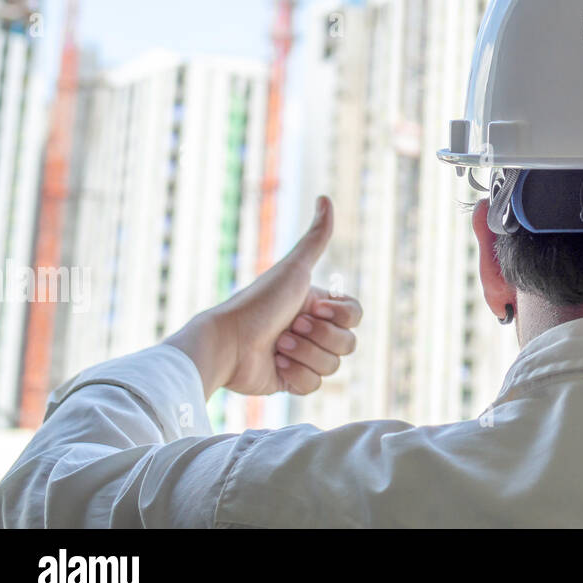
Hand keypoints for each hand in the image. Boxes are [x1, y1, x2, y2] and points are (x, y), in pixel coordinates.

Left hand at [166, 196, 362, 397]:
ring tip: (279, 345)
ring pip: (333, 366)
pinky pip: (315, 385)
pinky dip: (297, 374)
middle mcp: (313, 330)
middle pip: (349, 343)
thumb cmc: (258, 302)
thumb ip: (316, 237)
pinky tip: (277, 363)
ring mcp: (303, 357)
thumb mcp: (293, 268)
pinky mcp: (291, 381)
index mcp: (317, 305)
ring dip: (305, 354)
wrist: (227, 343)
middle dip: (319, 337)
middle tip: (291, 327)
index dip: (340, 316)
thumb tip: (325, 197)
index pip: (355, 316)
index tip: (314, 308)